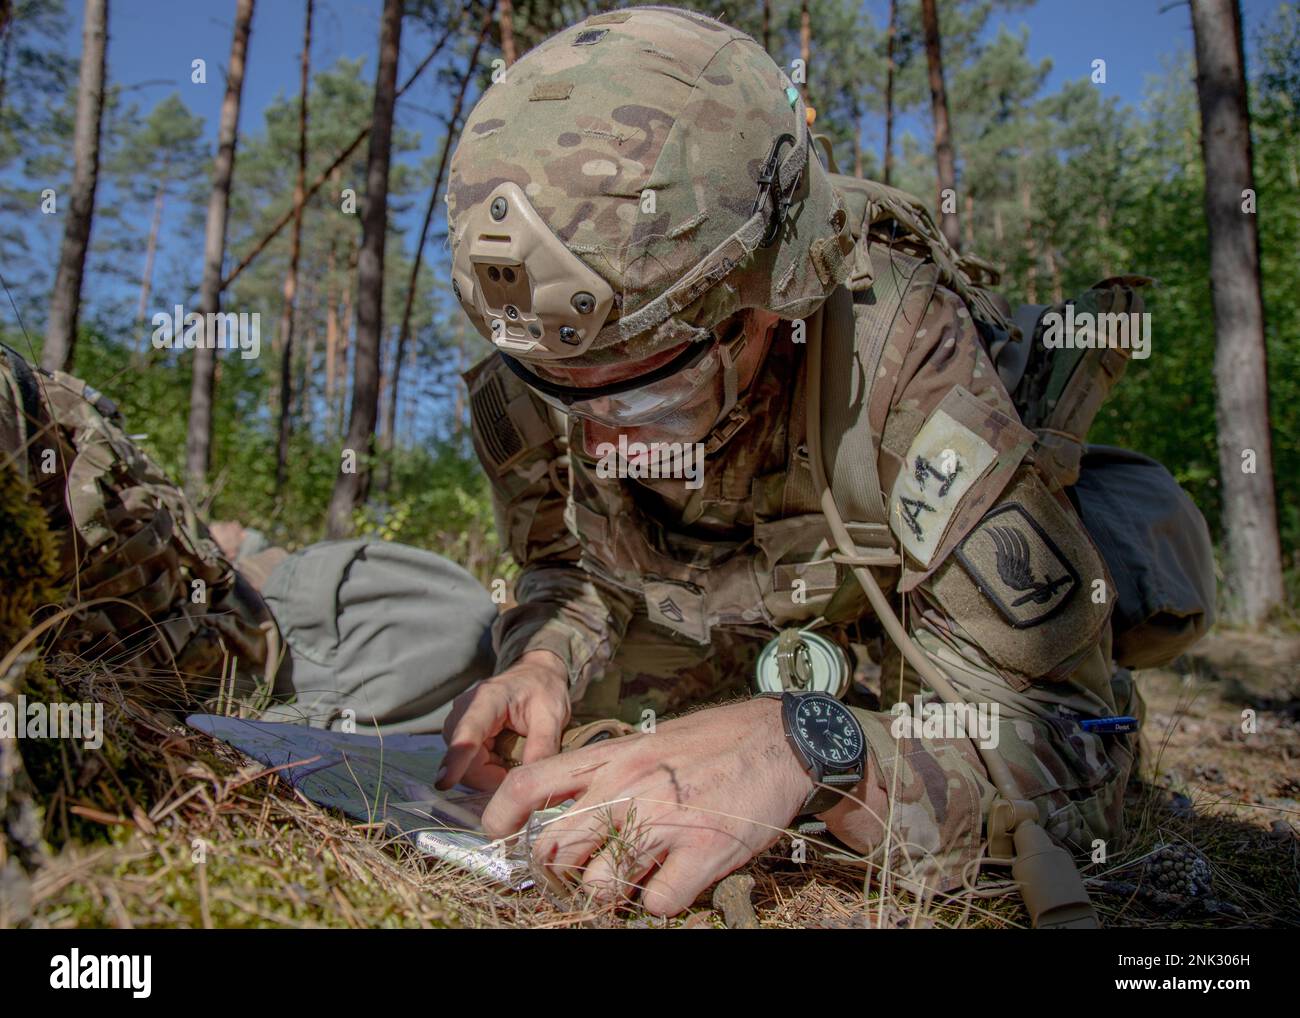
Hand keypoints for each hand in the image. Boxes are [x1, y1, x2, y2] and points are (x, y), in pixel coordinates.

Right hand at [436, 649, 569, 791]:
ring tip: (515, 762)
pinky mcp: (461, 734)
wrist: (536, 673)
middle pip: (464, 758)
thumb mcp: (553, 715)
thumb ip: (543, 746)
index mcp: (489, 698)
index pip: (468, 731)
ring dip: (489, 774)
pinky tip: (505, 760)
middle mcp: (465, 709)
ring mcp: (459, 722)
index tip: (445, 783)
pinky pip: (469, 764)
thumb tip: (530, 783)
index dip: (457, 759)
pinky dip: (487, 770)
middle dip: (490, 777)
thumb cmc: (544, 689)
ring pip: (465, 765)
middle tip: (520, 776)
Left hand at [481, 697, 813, 915]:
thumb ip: (605, 775)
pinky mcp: (703, 849)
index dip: (501, 816)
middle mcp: (630, 786)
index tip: (498, 837)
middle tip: (577, 879)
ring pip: (599, 885)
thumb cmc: (710, 745)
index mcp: (613, 756)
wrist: (781, 738)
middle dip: (558, 877)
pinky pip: (656, 902)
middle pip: (555, 850)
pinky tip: (675, 879)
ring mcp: (666, 819)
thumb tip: (562, 820)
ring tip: (631, 880)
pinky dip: (660, 901)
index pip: (531, 782)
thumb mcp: (647, 744)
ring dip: (608, 895)